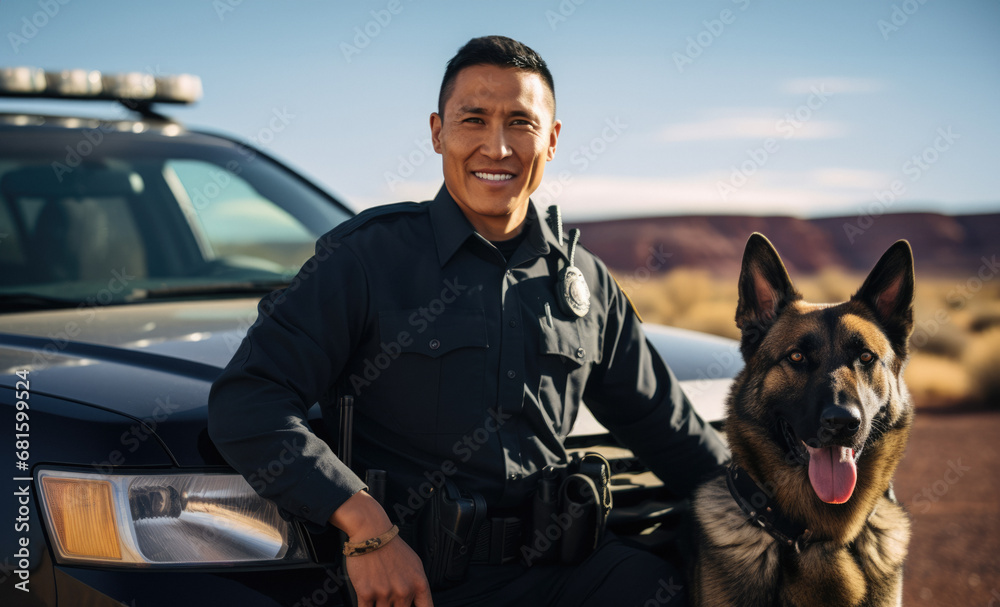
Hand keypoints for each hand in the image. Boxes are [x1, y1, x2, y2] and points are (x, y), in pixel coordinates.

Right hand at [331, 491, 432, 606]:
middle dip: (396, 606)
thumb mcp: (415, 565)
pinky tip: (368, 600)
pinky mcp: (366, 593)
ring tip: (379, 590)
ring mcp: (385, 593)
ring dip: (380, 604)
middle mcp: (404, 591)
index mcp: (419, 583)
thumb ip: (418, 586)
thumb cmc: (392, 547)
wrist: (371, 532)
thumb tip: (418, 604)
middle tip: (390, 592)